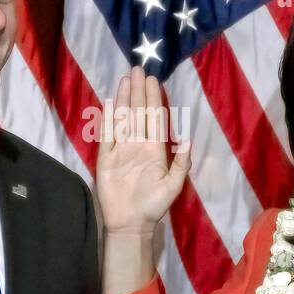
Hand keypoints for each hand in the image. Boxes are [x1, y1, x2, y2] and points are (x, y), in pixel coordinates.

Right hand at [96, 65, 190, 233]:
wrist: (131, 223)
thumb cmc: (154, 205)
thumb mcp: (173, 185)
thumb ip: (181, 163)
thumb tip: (188, 138)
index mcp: (155, 149)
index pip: (154, 118)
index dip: (154, 99)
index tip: (153, 80)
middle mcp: (137, 144)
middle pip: (138, 113)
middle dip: (139, 91)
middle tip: (138, 69)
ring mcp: (121, 150)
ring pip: (123, 118)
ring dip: (125, 99)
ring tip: (125, 79)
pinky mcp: (106, 158)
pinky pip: (107, 135)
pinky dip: (108, 119)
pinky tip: (110, 103)